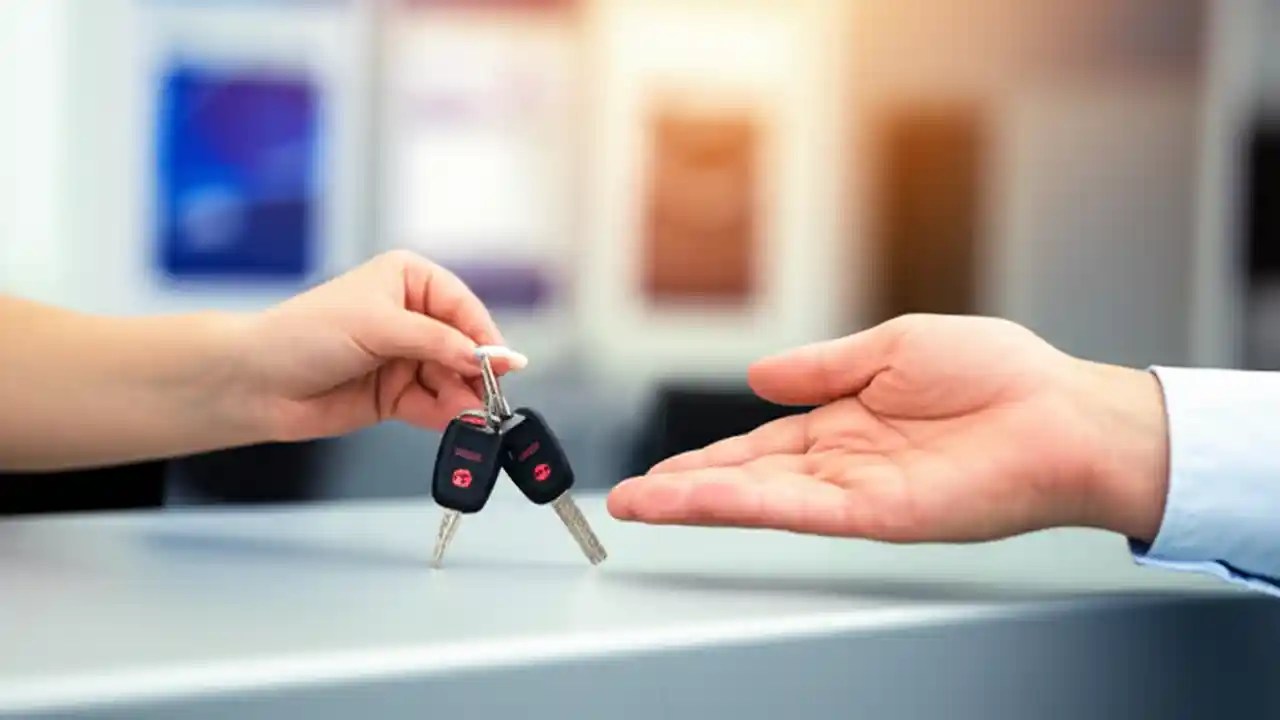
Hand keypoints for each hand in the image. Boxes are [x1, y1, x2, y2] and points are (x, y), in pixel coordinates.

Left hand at [235, 250, 520, 441]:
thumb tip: (494, 356)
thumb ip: (441, 343)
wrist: (255, 383)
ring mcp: (404, 358)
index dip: (484, 335)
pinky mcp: (396, 396)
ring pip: (453, 379)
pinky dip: (446, 415)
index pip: (463, 306)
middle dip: (476, 372)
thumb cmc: (303, 334)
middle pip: (464, 346)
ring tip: (469, 413)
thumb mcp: (380, 325)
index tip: (503, 363)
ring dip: (463, 397)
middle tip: (489, 395)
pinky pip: (435, 405)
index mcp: (408, 280)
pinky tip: (453, 421)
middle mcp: (411, 317)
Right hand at [608, 315, 1169, 543]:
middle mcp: (844, 463)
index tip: (662, 467)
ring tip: (642, 506)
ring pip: (760, 500)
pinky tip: (699, 500)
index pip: (760, 446)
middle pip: (747, 479)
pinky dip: (744, 504)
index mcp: (846, 421)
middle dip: (684, 489)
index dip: (708, 456)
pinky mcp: (878, 513)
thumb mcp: (893, 345)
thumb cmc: (999, 374)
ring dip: (696, 502)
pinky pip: (798, 509)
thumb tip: (760, 375)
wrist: (1062, 412)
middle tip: (630, 500)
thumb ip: (822, 366)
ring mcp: (858, 492)